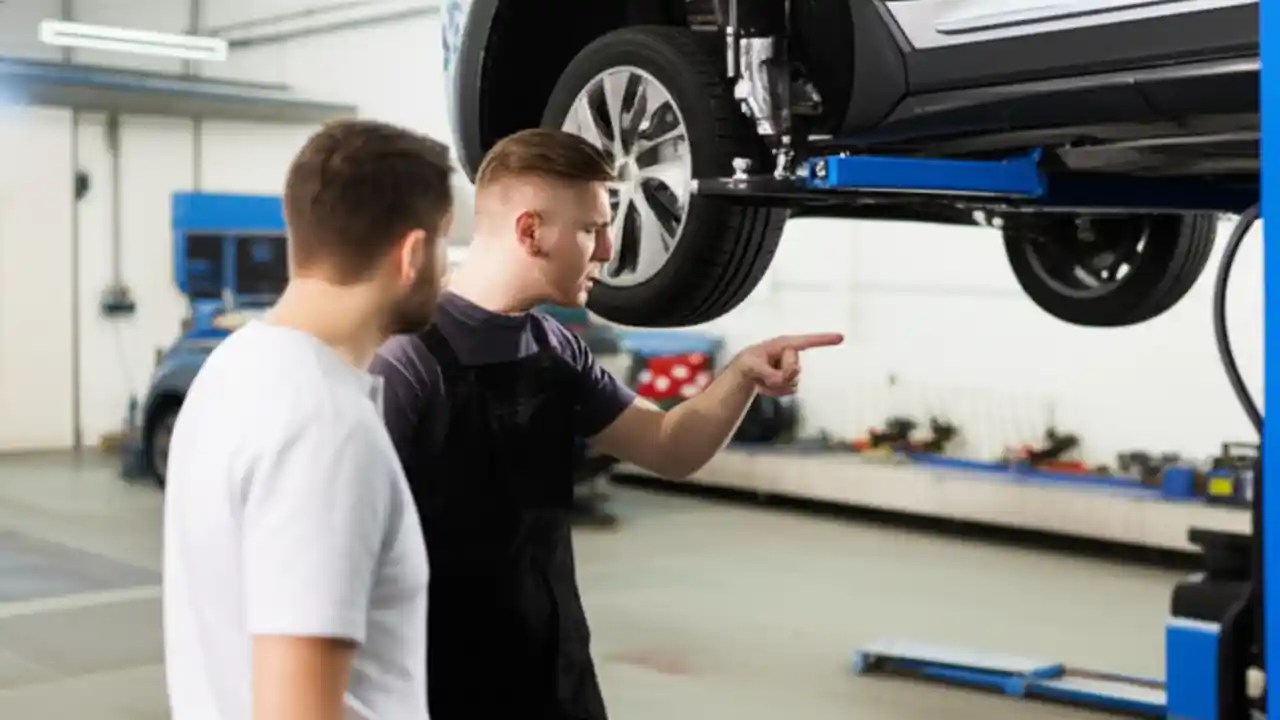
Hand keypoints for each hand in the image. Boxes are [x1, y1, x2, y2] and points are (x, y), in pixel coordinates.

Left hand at [730, 333, 844, 396]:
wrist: (747, 373)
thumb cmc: (748, 363)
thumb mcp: (751, 366)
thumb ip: (768, 373)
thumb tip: (781, 380)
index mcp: (784, 344)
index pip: (808, 341)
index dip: (824, 340)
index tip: (841, 337)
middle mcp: (791, 355)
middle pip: (794, 369)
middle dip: (781, 374)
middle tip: (763, 374)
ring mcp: (793, 368)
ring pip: (792, 382)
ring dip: (776, 385)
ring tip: (763, 379)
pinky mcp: (791, 381)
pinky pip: (789, 391)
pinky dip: (775, 392)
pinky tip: (766, 386)